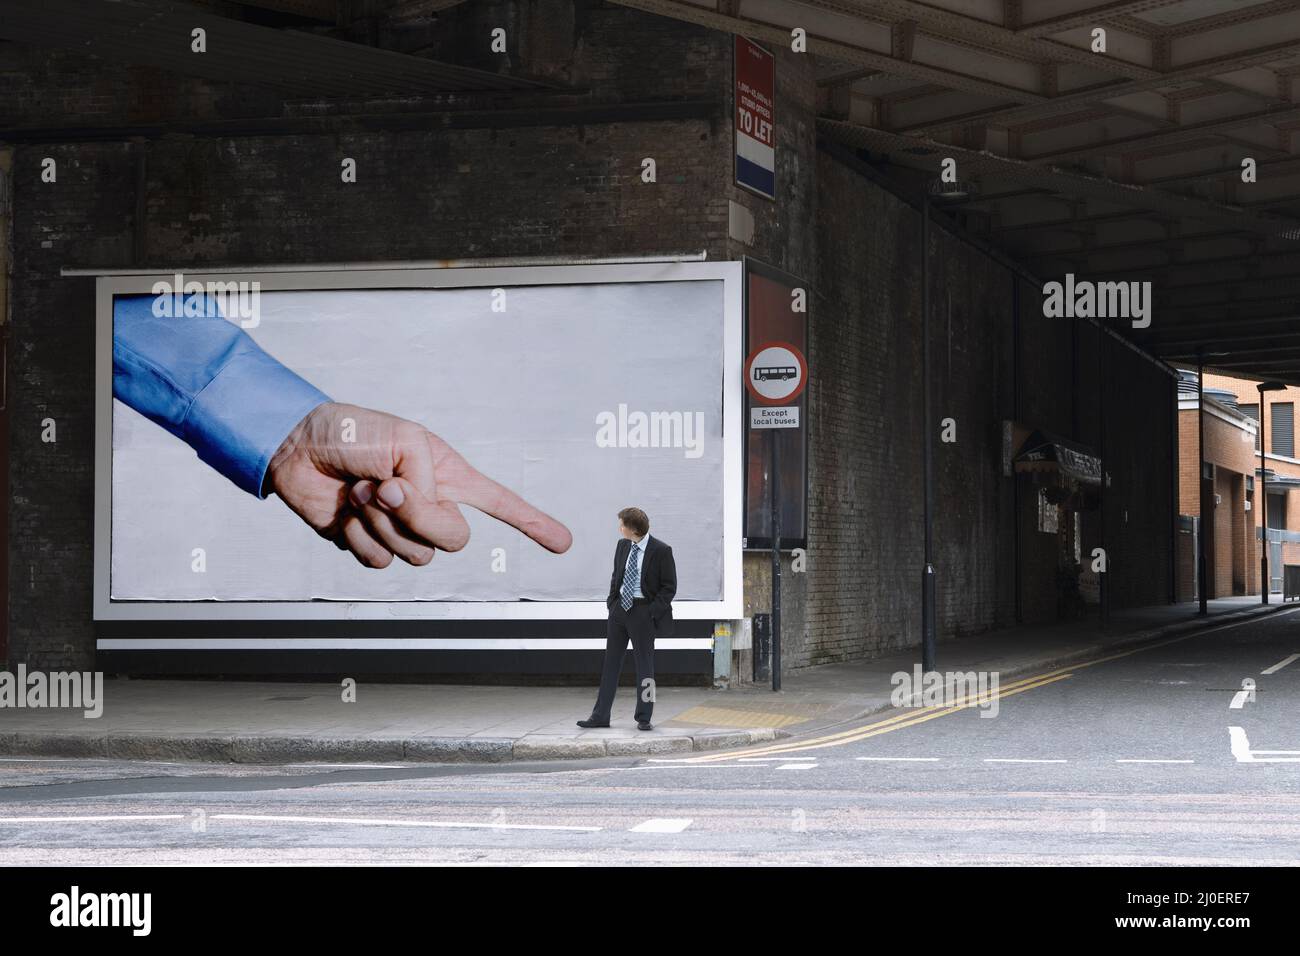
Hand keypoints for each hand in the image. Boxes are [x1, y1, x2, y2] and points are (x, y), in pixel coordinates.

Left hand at [265, 402, 571, 567]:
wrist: (298, 447)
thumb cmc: (355, 432)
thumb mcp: (406, 442)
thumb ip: (429, 481)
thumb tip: (420, 516)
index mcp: (448, 476)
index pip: (500, 503)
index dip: (533, 523)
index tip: (564, 543)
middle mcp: (431, 505)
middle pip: (455, 538)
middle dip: (421, 517)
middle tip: (388, 487)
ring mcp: (400, 529)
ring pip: (416, 554)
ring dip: (383, 522)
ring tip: (362, 489)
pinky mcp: (368, 544)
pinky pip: (380, 562)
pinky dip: (360, 537)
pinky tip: (347, 512)